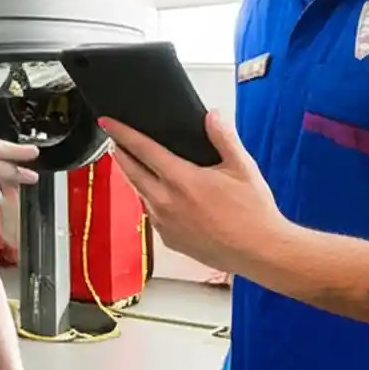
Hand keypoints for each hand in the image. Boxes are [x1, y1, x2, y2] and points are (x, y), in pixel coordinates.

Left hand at [98, 110, 285, 272]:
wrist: (260, 252)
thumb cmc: (253, 214)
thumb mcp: (242, 167)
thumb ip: (224, 137)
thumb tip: (212, 117)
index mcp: (181, 180)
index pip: (141, 149)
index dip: (121, 133)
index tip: (108, 123)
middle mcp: (166, 202)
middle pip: (131, 172)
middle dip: (120, 154)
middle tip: (116, 142)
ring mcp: (165, 224)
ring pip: (141, 194)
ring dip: (137, 178)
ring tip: (139, 167)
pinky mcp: (170, 240)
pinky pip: (153, 215)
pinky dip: (153, 202)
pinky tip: (164, 198)